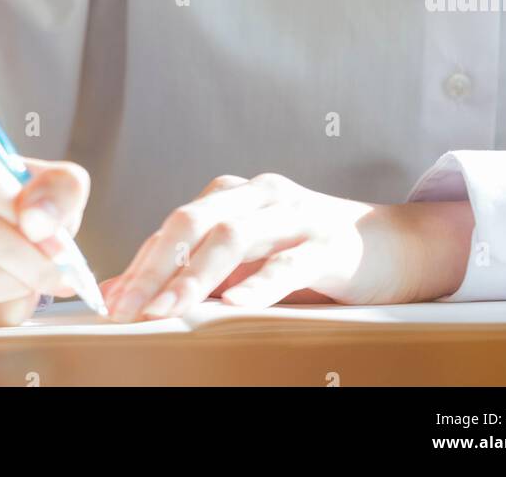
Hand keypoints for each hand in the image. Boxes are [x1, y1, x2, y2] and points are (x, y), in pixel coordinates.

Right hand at [0, 126, 90, 324]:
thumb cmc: (11, 188)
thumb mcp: (44, 172)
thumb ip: (59, 188)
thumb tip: (41, 225)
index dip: (24, 214)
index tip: (58, 238)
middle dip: (30, 258)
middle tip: (62, 269)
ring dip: (20, 286)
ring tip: (43, 276)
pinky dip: (6, 306)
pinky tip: (21, 290)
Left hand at [105, 173, 474, 320]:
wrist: (393, 244)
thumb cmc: (312, 254)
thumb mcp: (253, 258)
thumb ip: (202, 269)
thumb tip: (134, 293)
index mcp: (237, 195)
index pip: (176, 224)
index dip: (141, 262)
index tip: (113, 300)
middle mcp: (261, 195)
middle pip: (194, 222)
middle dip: (155, 266)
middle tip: (129, 307)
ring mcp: (295, 215)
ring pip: (234, 238)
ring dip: (196, 277)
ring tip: (169, 310)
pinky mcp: (328, 243)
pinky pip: (287, 263)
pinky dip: (258, 283)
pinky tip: (235, 304)